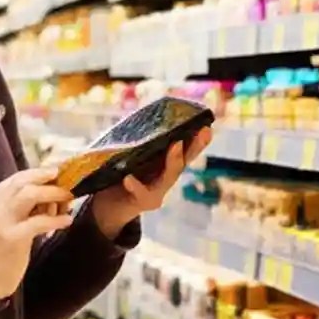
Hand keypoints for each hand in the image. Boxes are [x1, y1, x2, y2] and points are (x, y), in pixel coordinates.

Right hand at [0, 167, 75, 299]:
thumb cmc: (0, 250)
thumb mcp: (6, 220)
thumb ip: (24, 205)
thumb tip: (52, 192)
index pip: (19, 177)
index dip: (42, 174)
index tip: (60, 174)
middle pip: (25, 181)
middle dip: (50, 180)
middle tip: (68, 185)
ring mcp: (1, 221)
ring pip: (31, 194)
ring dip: (54, 195)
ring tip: (68, 202)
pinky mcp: (12, 238)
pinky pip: (39, 221)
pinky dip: (57, 219)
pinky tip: (66, 221)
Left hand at [91, 126, 212, 237]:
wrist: (111, 203)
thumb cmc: (123, 173)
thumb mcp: (132, 154)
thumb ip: (139, 139)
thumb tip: (143, 115)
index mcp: (167, 162)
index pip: (187, 148)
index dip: (199, 139)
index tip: (208, 126)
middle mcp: (167, 176)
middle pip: (185, 160)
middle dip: (196, 146)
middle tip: (205, 130)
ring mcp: (158, 191)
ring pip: (169, 177)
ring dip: (173, 161)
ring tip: (175, 145)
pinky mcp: (143, 202)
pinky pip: (141, 194)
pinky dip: (135, 186)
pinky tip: (128, 179)